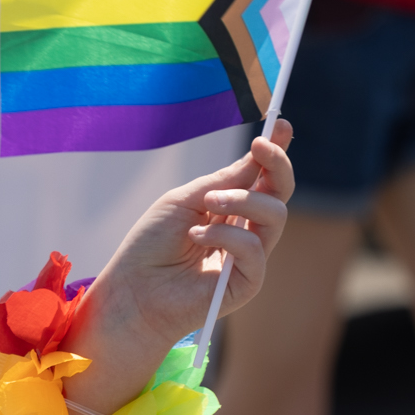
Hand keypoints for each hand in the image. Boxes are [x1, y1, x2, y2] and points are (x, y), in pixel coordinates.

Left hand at [87, 124, 295, 351]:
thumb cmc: (150, 244)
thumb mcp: (184, 201)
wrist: (132, 290)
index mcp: (229, 209)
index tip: (282, 124)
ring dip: (242, 201)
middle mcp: (244, 230)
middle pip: (280, 194)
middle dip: (276, 166)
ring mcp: (249, 257)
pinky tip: (196, 238)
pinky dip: (226, 237)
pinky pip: (254, 250)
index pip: (262, 179)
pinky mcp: (248, 283)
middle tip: (259, 148)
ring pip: (275, 216)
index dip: (276, 153)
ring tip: (207, 205)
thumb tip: (258, 154)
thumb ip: (222, 181)